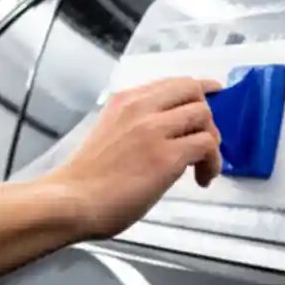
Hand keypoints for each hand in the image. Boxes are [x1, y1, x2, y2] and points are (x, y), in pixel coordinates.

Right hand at [45, 77, 222, 239]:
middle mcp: (141, 108)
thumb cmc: (86, 179)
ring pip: (204, 116)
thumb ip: (135, 124)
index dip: (199, 88)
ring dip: (212, 142)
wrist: (71, 201)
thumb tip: (166, 133)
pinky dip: (213, 162)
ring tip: (202, 167)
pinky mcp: (167, 156)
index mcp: (125, 101)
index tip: (213, 92)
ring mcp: (155, 130)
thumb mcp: (108, 132)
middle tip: (204, 142)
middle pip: (193, 91)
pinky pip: (207, 145)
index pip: (172, 83)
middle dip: (207, 115)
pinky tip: (202, 179)